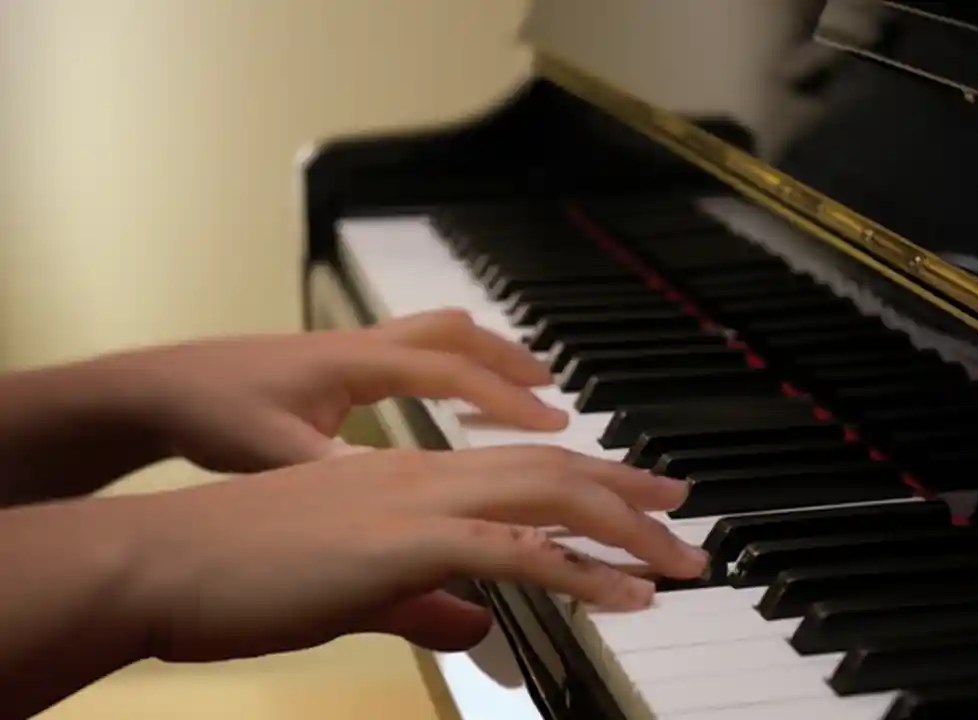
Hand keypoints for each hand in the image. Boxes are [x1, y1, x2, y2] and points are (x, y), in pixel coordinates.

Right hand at [121, 446, 702, 660]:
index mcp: (409, 479)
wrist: (159, 561)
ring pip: (550, 495)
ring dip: (625, 529)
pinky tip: (625, 593)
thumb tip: (477, 624)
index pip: (520, 466)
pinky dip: (581, 569)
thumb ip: (421, 604)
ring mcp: (416, 502)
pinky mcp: (405, 543)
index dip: (588, 480)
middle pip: (553, 470)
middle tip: (682, 510)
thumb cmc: (238, 573)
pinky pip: (516, 547)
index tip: (637, 495)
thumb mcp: (351, 593)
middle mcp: (423, 475)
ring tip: (680, 558)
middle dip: (627, 492)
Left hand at [125, 309, 567, 471]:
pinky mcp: (339, 362)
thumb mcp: (276, 451)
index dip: (505, 398)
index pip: (451, 371)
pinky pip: (415, 350)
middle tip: (555, 391)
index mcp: (355, 361)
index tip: (551, 423)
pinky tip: (452, 397)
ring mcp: (351, 348)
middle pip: (458, 334)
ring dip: (486, 355)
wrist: (158, 387)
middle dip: (512, 360)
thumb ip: (337, 470)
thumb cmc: (212, 411)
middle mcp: (362, 344)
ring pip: (438, 333)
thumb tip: (398, 490)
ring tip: (522, 385)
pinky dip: (453, 366)